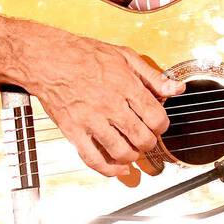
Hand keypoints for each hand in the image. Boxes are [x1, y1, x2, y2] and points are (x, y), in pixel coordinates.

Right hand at [22, 29, 183, 177]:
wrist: (47, 58)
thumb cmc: (83, 54)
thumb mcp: (124, 56)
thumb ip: (152, 76)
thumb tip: (177, 88)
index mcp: (125, 86)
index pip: (155, 117)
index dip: (162, 125)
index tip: (158, 124)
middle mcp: (110, 105)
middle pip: (142, 137)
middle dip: (150, 142)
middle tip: (147, 138)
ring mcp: (91, 120)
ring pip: (122, 151)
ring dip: (133, 155)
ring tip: (133, 149)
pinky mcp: (73, 131)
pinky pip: (93, 159)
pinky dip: (109, 169)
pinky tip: (118, 168)